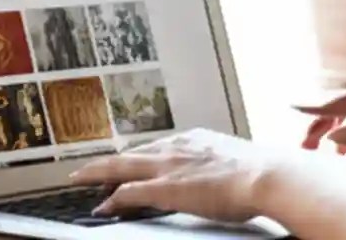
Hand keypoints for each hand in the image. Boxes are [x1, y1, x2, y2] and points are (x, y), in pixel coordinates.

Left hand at [69, 128, 281, 223]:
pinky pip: (129, 192)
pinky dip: (113, 198)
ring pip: (122, 166)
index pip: (156, 148)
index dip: (138, 157)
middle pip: (131, 154)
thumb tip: (227, 173)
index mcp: (194, 140)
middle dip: (107, 162)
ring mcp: (169, 167)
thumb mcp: (235, 161)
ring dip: (99, 173)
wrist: (265, 175)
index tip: (129, 161)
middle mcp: (177, 148)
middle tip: (86, 168)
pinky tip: (102, 206)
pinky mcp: (166, 188)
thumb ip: (221, 164)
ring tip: (80, 178)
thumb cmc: (260, 173)